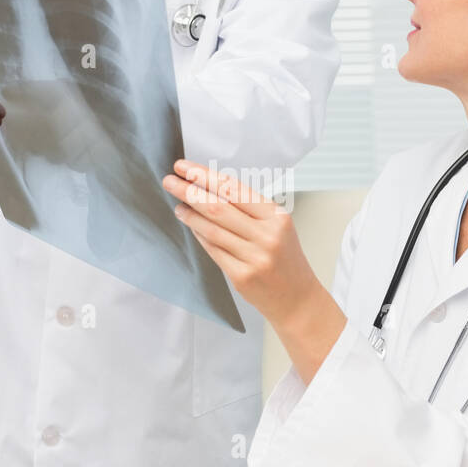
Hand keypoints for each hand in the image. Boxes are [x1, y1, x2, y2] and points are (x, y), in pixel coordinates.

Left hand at [162, 160, 316, 325]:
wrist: (297, 298)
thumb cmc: (285, 259)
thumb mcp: (277, 227)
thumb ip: (249, 209)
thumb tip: (210, 188)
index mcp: (276, 217)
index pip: (234, 188)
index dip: (205, 176)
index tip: (185, 167)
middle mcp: (266, 236)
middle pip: (218, 207)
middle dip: (189, 191)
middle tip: (169, 181)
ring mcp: (254, 257)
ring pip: (212, 230)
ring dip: (190, 214)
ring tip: (178, 205)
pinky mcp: (242, 277)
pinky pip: (213, 250)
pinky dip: (200, 235)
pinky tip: (191, 226)